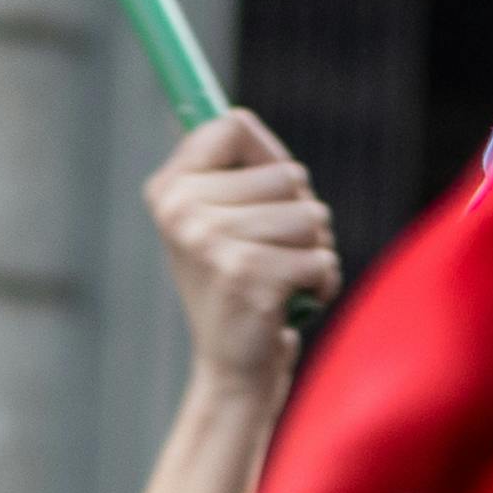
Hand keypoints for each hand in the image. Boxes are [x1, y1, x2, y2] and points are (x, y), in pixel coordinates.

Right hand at [146, 111, 341, 387]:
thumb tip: (238, 117)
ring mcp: (213, 244)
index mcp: (169, 189)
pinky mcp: (250, 278)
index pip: (234, 126)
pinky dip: (322, 282)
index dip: (268, 154)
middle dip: (300, 214)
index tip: (267, 192)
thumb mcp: (215, 222)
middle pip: (288, 173)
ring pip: (311, 215)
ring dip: (315, 250)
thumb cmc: (236, 287)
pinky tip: (294, 304)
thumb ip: (230, 172)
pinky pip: (321, 257)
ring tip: (285, 279)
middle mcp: (182, 211)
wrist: (232, 374)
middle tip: (275, 254)